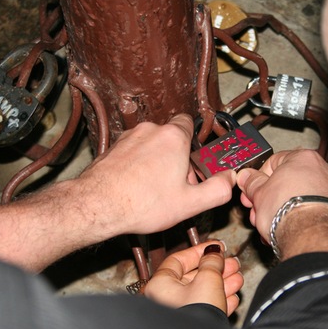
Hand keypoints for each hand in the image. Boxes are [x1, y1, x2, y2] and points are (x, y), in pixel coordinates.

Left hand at [78, 114, 236, 236]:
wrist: (97, 205)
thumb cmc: (141, 203)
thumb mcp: (190, 203)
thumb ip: (217, 190)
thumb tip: (229, 180)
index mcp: (173, 138)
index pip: (189, 123)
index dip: (194, 143)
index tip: (194, 161)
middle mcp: (150, 130)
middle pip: (171, 138)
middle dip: (176, 158)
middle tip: (176, 185)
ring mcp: (128, 138)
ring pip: (150, 146)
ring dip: (155, 163)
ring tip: (153, 191)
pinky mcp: (112, 148)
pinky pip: (132, 153)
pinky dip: (136, 167)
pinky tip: (135, 189)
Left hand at [145, 241, 242, 315]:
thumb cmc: (198, 312)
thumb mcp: (208, 279)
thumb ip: (212, 262)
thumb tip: (214, 252)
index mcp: (160, 285)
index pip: (178, 260)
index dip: (200, 251)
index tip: (216, 247)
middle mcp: (164, 300)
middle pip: (193, 277)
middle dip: (216, 269)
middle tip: (232, 263)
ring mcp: (178, 315)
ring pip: (202, 294)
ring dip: (222, 284)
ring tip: (238, 279)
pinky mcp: (192, 327)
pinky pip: (205, 310)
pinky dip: (220, 302)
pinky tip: (233, 299)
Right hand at [237, 149, 327, 258]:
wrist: (311, 235)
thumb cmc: (289, 210)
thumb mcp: (259, 193)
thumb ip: (252, 182)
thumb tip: (247, 177)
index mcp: (302, 157)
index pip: (273, 163)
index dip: (258, 180)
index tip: (251, 191)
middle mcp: (322, 169)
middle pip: (288, 181)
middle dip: (270, 198)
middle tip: (258, 210)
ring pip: (300, 197)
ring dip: (283, 209)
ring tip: (271, 223)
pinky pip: (313, 209)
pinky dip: (301, 217)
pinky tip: (288, 229)